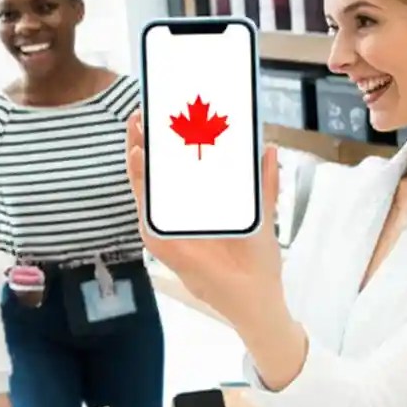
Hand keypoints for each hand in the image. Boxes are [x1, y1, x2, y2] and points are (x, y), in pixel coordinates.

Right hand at [124, 109, 286, 328]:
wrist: (254, 295)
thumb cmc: (256, 260)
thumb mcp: (262, 211)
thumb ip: (264, 181)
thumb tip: (270, 147)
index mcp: (199, 204)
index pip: (178, 166)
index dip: (171, 140)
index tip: (170, 111)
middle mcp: (177, 212)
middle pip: (156, 170)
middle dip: (148, 139)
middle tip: (145, 112)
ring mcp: (164, 224)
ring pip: (144, 181)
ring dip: (137, 151)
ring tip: (137, 126)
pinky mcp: (157, 238)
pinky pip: (143, 203)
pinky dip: (138, 177)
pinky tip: (138, 155)